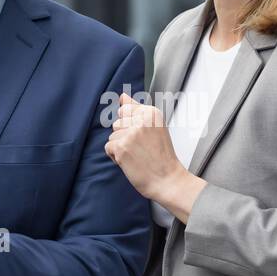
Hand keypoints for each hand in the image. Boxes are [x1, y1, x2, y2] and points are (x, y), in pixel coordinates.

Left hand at [104, 93, 205, 219]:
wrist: (168, 180)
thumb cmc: (162, 158)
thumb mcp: (155, 127)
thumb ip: (137, 110)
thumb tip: (122, 96)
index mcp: (152, 113)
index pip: (125, 109)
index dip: (130, 125)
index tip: (143, 136)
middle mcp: (142, 120)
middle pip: (117, 122)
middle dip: (124, 136)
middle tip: (142, 148)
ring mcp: (131, 133)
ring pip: (112, 135)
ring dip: (120, 147)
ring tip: (137, 155)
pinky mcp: (121, 147)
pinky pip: (108, 147)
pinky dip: (116, 157)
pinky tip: (131, 161)